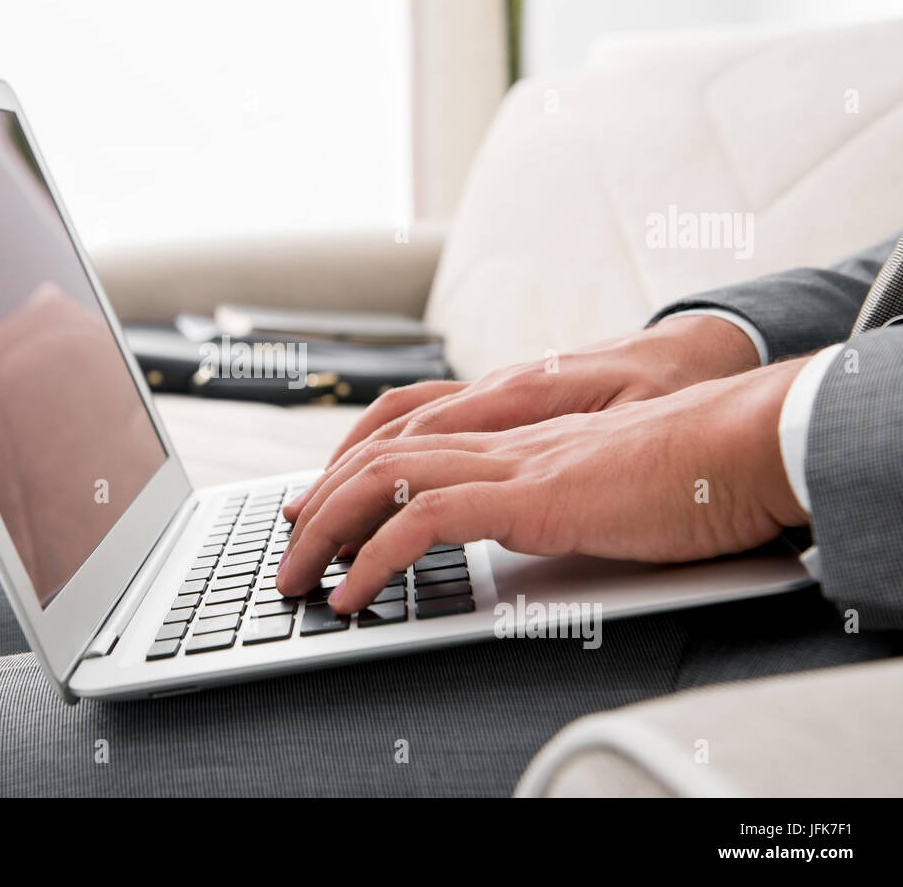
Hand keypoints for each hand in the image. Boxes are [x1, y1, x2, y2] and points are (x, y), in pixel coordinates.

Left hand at [276, 356, 809, 613]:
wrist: (749, 443)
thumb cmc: (693, 469)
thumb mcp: (602, 487)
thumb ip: (554, 496)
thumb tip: (524, 523)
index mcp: (514, 438)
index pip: (405, 442)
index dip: (348, 473)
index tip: (315, 512)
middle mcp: (500, 441)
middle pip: (377, 457)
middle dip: (315, 504)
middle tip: (284, 550)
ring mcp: (511, 463)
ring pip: (383, 480)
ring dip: (325, 531)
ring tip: (295, 577)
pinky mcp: (529, 496)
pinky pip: (425, 522)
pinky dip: (375, 557)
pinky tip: (353, 593)